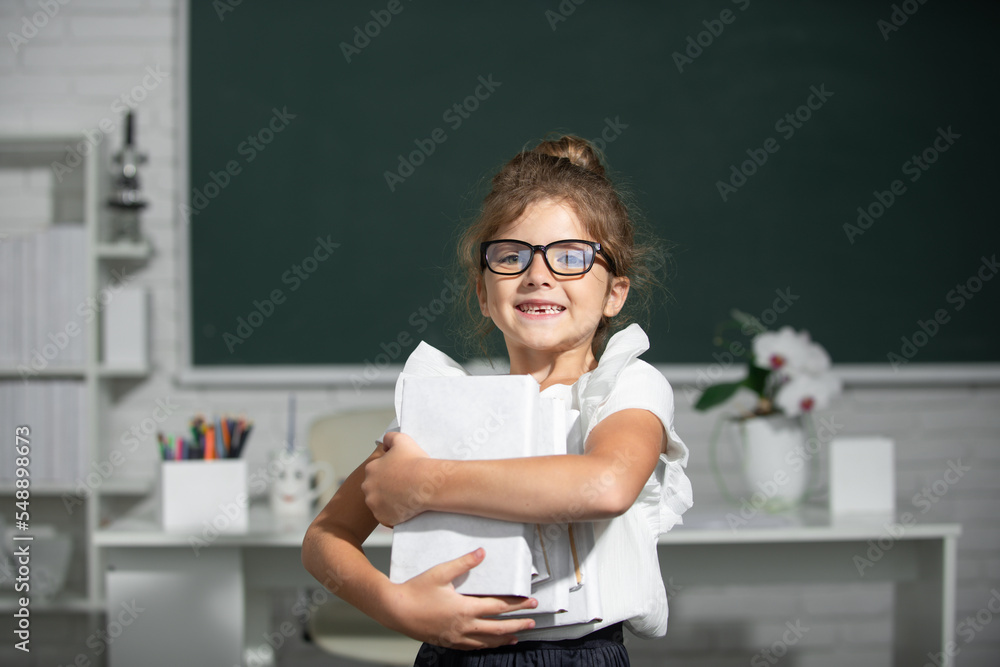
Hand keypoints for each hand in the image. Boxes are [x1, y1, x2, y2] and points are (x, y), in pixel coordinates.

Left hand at [362, 431, 431, 526]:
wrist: (426, 483)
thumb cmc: (415, 461)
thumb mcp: (402, 439)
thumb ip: (390, 437)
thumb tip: (385, 442)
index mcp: (371, 469)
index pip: (376, 471)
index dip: (389, 472)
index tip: (400, 474)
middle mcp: (368, 487)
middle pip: (375, 488)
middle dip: (386, 488)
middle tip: (402, 487)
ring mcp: (374, 503)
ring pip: (379, 503)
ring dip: (388, 502)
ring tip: (404, 499)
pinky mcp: (383, 517)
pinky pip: (386, 517)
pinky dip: (393, 514)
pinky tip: (404, 509)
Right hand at [385, 548, 536, 649]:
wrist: (395, 611)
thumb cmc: (416, 591)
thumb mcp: (440, 572)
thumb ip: (463, 563)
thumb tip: (482, 553)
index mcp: (465, 608)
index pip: (498, 607)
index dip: (517, 605)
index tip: (531, 602)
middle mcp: (464, 626)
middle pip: (498, 628)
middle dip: (518, 624)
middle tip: (533, 621)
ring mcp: (456, 637)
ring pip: (487, 641)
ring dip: (505, 638)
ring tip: (518, 637)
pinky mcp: (448, 642)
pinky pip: (472, 647)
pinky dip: (486, 645)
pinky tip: (490, 644)